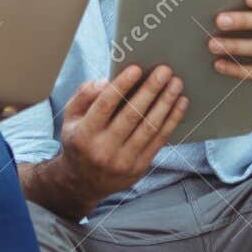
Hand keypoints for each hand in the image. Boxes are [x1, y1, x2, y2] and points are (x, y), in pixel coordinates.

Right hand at [58, 64, 189, 205]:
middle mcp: (103, 150)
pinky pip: (159, 140)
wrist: (83, 183)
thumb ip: (84, 95)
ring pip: (150, 128)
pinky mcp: (140, 168)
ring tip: (176, 84)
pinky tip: (180, 103)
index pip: (105, 105)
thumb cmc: (79, 140)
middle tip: (164, 71)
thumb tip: (108, 82)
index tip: (136, 68)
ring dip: (166, 103)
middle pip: (132, 115)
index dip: (121, 86)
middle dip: (150, 90)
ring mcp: (123, 161)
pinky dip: (172, 120)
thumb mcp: (70, 117)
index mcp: (84, 134)